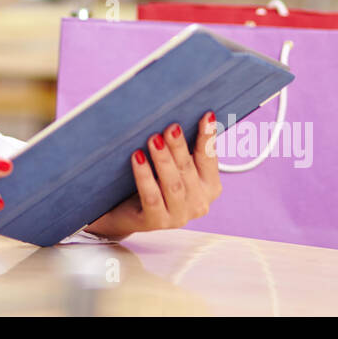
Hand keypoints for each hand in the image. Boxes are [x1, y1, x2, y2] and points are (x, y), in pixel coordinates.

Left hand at [83, 111, 221, 238]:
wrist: (127, 212)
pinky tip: (137, 157)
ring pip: (173, 184)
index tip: (206, 116)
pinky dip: (145, 176)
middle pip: (188, 170)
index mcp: (210, 187)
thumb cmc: (155, 182)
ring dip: (163, 160)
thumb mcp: (173, 164)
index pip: (210, 158)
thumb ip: (183, 147)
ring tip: (153, 139)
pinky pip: (151, 196)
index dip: (207, 137)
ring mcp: (179, 216)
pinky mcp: (157, 223)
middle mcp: (199, 204)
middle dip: (179, 146)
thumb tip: (181, 117)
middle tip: (170, 127)